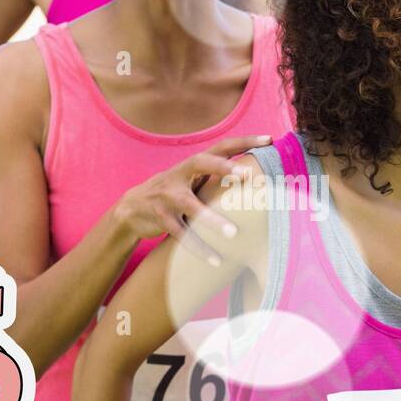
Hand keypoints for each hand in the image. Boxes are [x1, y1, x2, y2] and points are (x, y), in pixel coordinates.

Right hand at [113, 135, 272, 265]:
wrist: (132, 208)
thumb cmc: (174, 193)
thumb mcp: (191, 180)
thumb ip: (216, 177)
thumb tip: (255, 176)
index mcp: (192, 164)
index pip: (221, 147)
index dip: (244, 141)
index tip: (269, 140)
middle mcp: (179, 175)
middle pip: (201, 163)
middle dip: (223, 167)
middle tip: (246, 174)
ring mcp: (167, 196)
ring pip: (190, 206)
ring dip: (211, 219)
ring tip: (233, 233)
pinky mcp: (161, 218)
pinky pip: (181, 234)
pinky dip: (199, 248)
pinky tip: (216, 260)